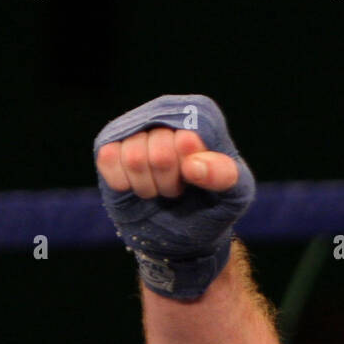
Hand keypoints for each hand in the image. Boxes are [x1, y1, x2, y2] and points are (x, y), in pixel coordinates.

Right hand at [93, 94, 255, 299]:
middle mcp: (164, 112)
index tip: (198, 178)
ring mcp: (134, 126)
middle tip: (179, 188)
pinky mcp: (109, 143)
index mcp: (200, 114)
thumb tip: (192, 165)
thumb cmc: (212, 206)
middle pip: (161, 151)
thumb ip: (223, 174)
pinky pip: (109, 160)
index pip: (191, 138)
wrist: (185, 231)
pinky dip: (125, 185)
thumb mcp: (234, 193)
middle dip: (171, 182)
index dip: (194, 169)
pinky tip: (138, 186)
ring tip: (160, 188)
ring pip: (134, 158)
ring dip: (150, 187)